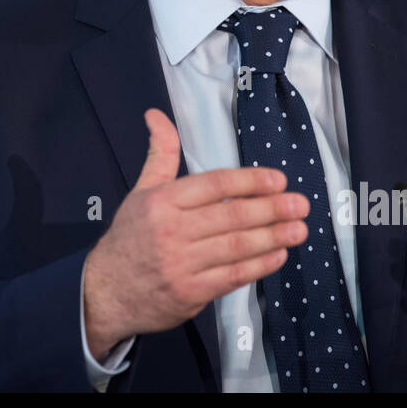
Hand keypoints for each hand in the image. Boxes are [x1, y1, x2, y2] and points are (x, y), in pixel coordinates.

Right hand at [83, 108, 309, 357]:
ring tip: (300, 228)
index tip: (278, 180)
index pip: (214, 185)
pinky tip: (278, 255)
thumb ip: (160, 153)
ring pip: (237, 247)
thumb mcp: (141, 190)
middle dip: (272, 209)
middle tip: (300, 203)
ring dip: (273, 237)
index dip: (249, 181)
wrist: (106, 291)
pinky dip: (259, 266)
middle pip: (232, 216)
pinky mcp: (190, 292)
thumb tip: (156, 114)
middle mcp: (172, 230)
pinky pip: (232, 276)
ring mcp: (182, 264)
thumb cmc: (130, 237)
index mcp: (162, 201)